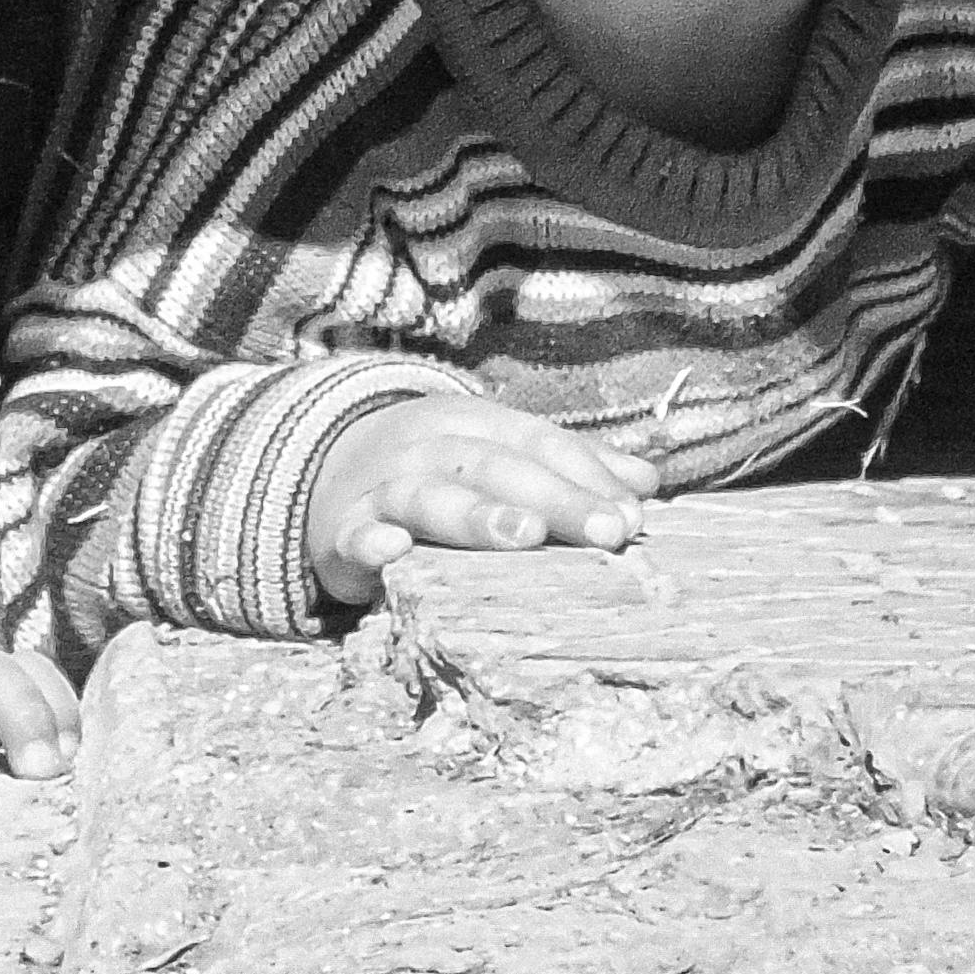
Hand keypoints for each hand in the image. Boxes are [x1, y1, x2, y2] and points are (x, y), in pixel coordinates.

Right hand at [307, 395, 656, 605]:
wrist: (327, 474)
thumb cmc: (439, 472)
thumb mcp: (501, 455)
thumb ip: (572, 468)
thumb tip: (647, 481)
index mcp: (472, 423)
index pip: (537, 443)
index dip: (585, 475)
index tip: (633, 516)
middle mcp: (429, 448)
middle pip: (496, 468)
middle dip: (555, 499)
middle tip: (608, 532)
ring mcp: (382, 487)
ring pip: (431, 497)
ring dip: (477, 515)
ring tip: (524, 535)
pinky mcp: (342, 532)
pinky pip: (354, 536)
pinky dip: (370, 542)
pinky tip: (392, 550)